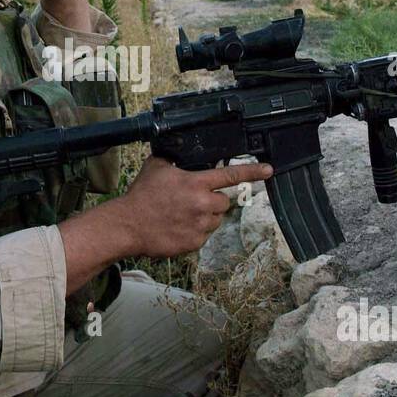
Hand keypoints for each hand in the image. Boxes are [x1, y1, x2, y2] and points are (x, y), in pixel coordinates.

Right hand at [115, 156, 273, 257]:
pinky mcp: (195, 243)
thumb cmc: (141, 196)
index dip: (253, 171)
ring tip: (181, 215)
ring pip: (215, 220)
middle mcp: (202, 204)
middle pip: (224, 201)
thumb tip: (181, 153)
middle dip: (213, 200)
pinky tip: (177, 227)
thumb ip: (175, 160)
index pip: (231, 175)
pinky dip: (195, 231)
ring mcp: (200, 225)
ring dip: (204, 217)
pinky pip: (204, 235)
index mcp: (196, 183)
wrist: (128, 225)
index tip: (269, 169)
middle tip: (193, 201)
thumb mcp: (156, 167)